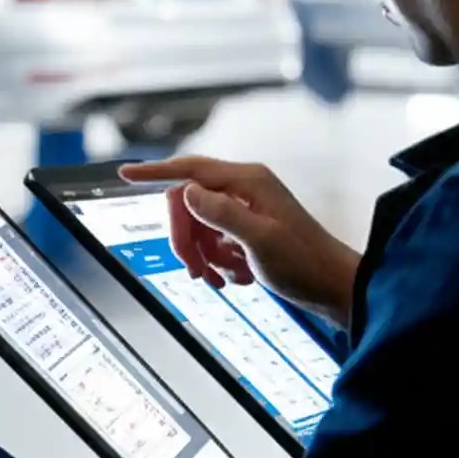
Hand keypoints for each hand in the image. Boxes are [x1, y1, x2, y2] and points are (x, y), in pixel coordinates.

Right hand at [121, 157, 361, 327]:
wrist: (333, 287)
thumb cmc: (304, 263)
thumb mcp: (260, 240)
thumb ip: (222, 213)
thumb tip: (187, 191)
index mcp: (248, 181)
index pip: (190, 170)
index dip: (155, 173)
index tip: (124, 175)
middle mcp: (244, 187)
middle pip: (188, 203)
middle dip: (186, 239)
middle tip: (197, 272)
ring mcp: (245, 207)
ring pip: (198, 225)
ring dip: (202, 255)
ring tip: (223, 279)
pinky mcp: (247, 227)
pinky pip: (213, 239)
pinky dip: (216, 260)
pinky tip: (237, 277)